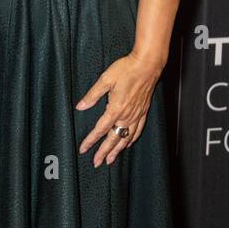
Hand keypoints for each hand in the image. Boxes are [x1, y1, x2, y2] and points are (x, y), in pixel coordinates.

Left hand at [75, 52, 161, 166]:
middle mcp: (127, 115)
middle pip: (114, 139)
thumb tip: (80, 107)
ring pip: (126, 137)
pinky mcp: (144, 111)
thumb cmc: (126, 69)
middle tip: (96, 163)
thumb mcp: (105, 80)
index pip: (100, 129)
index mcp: (116, 108)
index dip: (91, 140)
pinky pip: (138, 129)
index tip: (83, 149)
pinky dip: (132, 139)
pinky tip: (128, 144)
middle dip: (104, 152)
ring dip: (117, 150)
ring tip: (111, 159)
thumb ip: (92, 95)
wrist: (148, 65)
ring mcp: (137, 114)